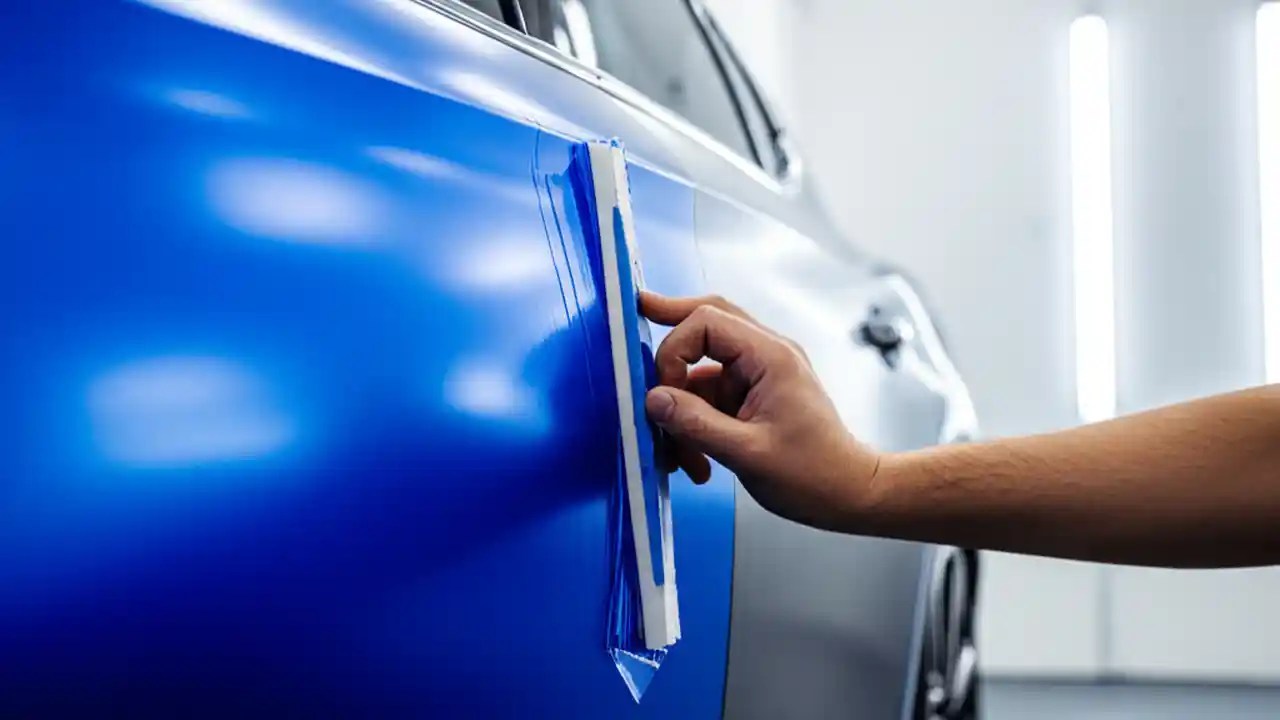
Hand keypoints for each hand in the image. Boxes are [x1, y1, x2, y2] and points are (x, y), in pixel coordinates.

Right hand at [640, 292, 882, 531]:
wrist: (849, 494)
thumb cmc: (813, 475)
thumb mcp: (748, 454)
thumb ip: (696, 424)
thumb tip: (653, 400)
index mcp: (770, 357)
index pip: (708, 321)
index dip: (675, 349)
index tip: (662, 393)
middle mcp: (765, 356)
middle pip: (708, 322)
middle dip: (671, 333)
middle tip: (635, 314)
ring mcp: (758, 375)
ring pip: (701, 369)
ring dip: (682, 407)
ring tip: (681, 456)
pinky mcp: (752, 397)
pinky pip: (710, 396)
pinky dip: (694, 423)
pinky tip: (694, 460)